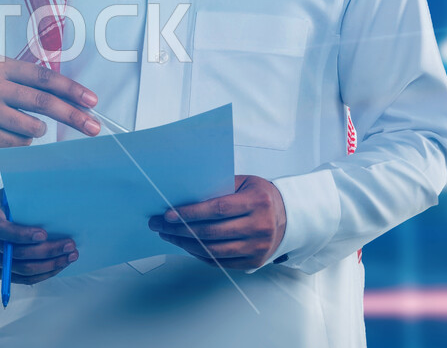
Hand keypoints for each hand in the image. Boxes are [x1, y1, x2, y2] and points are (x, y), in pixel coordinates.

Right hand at [0, 56, 100, 150]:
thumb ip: (25, 77)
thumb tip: (68, 95)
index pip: (43, 77)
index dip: (70, 89)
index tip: (92, 100)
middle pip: (43, 104)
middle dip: (73, 116)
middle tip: (95, 126)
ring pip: (33, 128)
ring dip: (38, 128)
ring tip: (21, 121)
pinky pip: (19, 143)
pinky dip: (22, 139)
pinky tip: (6, 130)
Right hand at [0, 190, 77, 284]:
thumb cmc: (8, 200)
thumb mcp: (12, 192)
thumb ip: (25, 197)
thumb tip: (53, 201)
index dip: (20, 234)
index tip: (44, 234)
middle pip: (14, 253)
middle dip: (46, 251)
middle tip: (70, 245)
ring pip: (21, 269)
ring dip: (49, 265)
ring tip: (69, 256)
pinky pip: (21, 279)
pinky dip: (42, 274)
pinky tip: (58, 266)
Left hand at [148, 175, 286, 269]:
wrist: (288, 217)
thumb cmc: (260, 196)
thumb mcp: (244, 183)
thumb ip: (218, 188)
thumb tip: (183, 195)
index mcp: (257, 202)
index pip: (217, 209)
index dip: (190, 213)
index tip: (168, 214)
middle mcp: (260, 226)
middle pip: (212, 232)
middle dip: (179, 229)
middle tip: (158, 225)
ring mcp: (258, 247)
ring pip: (213, 250)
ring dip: (185, 244)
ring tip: (168, 235)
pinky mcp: (253, 262)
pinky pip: (219, 262)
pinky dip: (199, 254)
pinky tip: (185, 245)